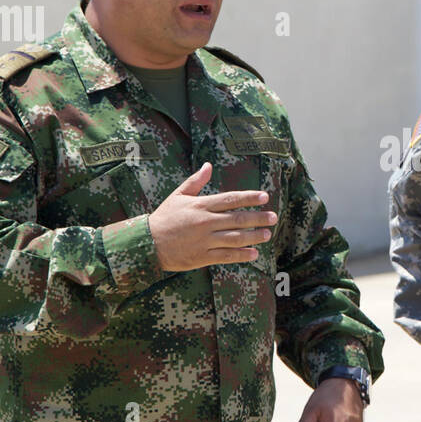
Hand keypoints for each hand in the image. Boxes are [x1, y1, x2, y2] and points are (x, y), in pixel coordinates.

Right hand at [148, 162, 277, 271]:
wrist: (147, 242)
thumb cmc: (164, 217)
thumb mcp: (178, 196)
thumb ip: (196, 181)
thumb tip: (208, 165)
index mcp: (200, 205)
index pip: (230, 199)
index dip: (249, 198)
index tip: (265, 197)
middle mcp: (205, 222)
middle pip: (237, 219)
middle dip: (258, 218)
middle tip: (273, 217)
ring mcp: (204, 240)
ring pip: (234, 238)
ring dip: (253, 236)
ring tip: (267, 234)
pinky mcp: (201, 256)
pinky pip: (225, 256)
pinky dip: (241, 255)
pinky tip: (253, 253)